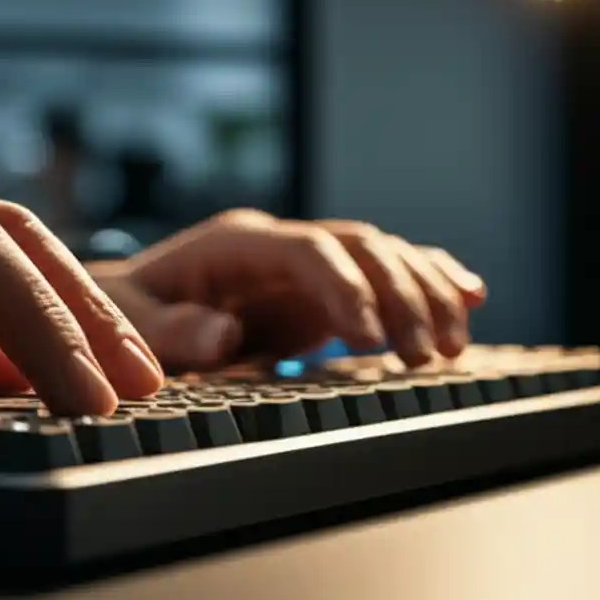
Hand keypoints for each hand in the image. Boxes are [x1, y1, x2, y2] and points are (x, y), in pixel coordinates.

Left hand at [91, 209, 486, 371]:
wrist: (131, 304)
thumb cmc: (128, 313)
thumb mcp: (133, 323)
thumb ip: (174, 329)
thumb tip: (223, 335)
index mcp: (235, 244)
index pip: (308, 249)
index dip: (346, 288)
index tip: (370, 339)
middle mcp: (280, 244)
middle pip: (360, 247)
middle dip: (401, 296)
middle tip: (426, 356)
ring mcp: (305, 264)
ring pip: (384, 257)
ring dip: (426, 294)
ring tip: (452, 348)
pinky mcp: (322, 289)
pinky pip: (385, 275)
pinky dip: (428, 281)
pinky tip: (471, 298)